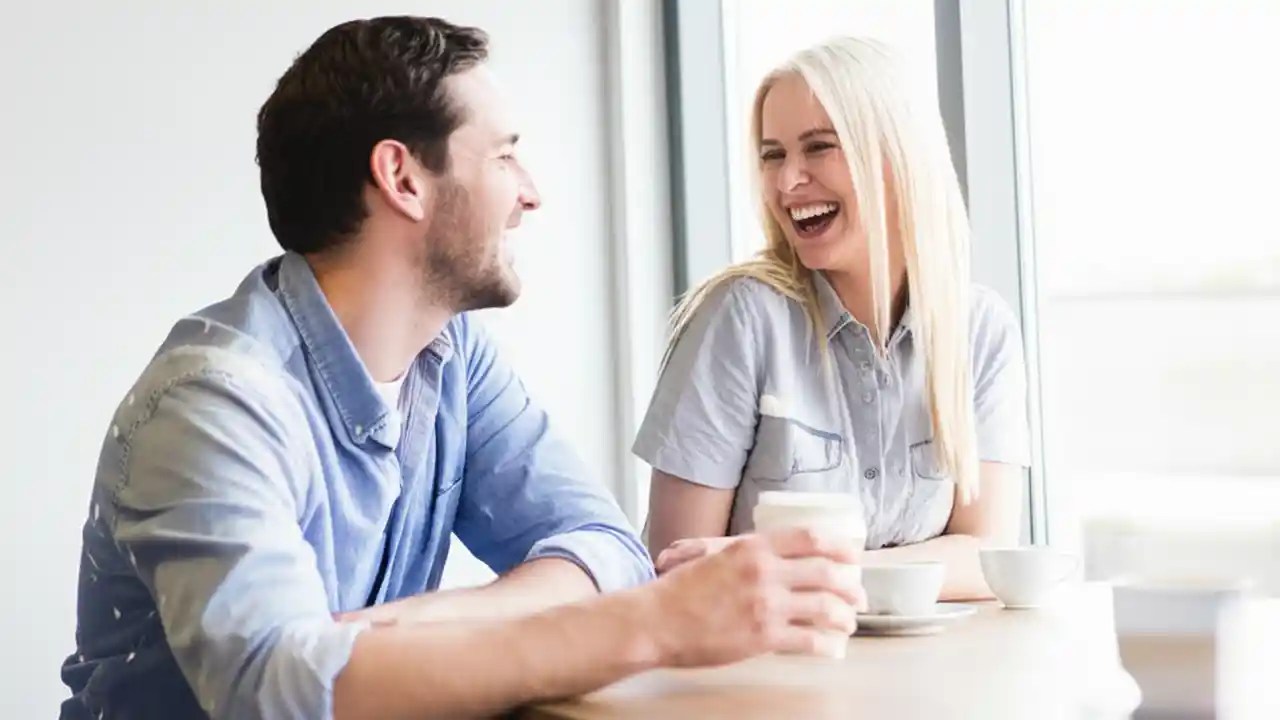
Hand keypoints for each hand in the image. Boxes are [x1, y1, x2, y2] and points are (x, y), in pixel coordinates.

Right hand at [644, 527, 865, 666]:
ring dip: (845, 616)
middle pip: (827, 572)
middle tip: (859, 595)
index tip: (854, 556)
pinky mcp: (763, 637)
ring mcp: (766, 605)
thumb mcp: (716, 555)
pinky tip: (832, 647)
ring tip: (849, 622)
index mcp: (753, 547)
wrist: (656, 620)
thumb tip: (775, 556)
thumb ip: (747, 553)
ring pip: (825, 607)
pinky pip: (809, 640)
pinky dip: (827, 645)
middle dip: (852, 586)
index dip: (841, 547)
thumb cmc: (680, 589)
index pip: (811, 538)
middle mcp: (765, 571)